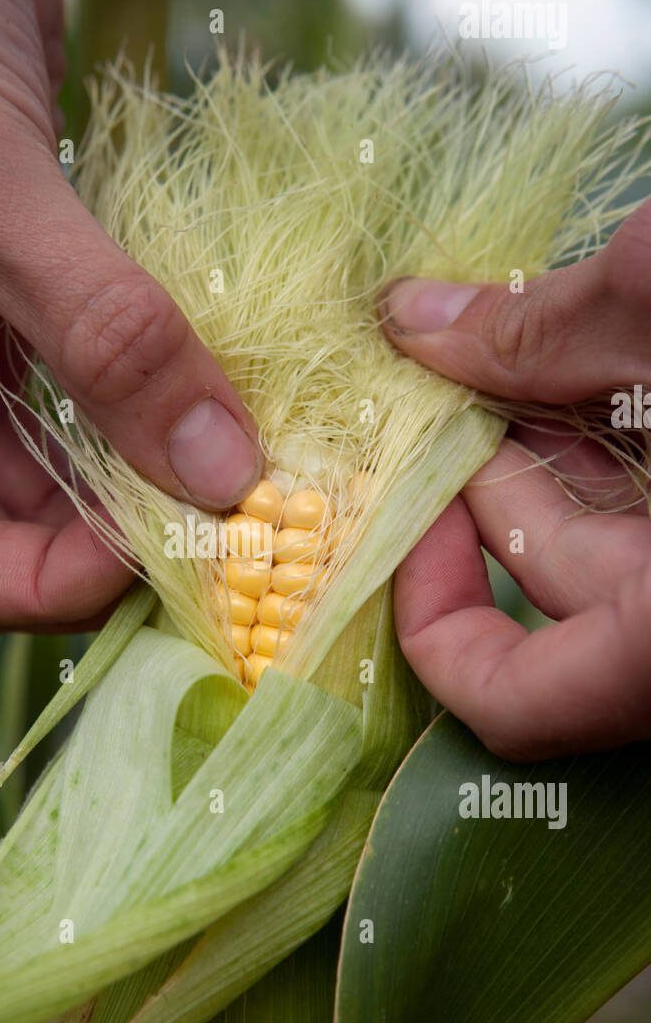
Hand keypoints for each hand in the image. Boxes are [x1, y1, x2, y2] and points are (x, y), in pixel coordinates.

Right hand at [0, 0, 260, 631]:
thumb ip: (99, 333)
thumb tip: (223, 471)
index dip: (27, 582)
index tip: (144, 562)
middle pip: (2, 517)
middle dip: (111, 530)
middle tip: (230, 530)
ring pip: (60, 454)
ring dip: (147, 467)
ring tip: (242, 471)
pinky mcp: (18, 289)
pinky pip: (92, 374)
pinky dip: (156, 390)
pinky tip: (225, 397)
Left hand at [381, 198, 650, 759]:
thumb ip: (537, 329)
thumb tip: (405, 317)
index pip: (522, 706)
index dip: (436, 625)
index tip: (411, 522)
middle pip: (563, 603)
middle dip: (490, 494)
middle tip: (443, 401)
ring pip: (617, 553)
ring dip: (554, 460)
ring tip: (515, 360)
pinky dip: (617, 452)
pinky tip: (594, 369)